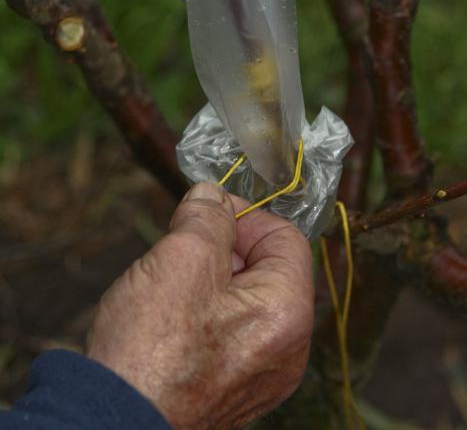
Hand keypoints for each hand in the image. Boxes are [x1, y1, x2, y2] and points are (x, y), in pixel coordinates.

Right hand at [87, 182, 313, 429]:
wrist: (113, 421)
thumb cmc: (150, 349)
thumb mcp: (181, 258)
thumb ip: (207, 217)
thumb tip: (213, 196)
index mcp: (288, 314)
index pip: (286, 238)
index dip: (246, 215)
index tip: (208, 211)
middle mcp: (287, 349)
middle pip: (266, 268)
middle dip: (223, 246)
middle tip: (182, 244)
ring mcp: (261, 373)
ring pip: (244, 297)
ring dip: (209, 276)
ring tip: (169, 281)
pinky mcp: (234, 387)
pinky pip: (230, 330)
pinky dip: (204, 310)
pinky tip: (170, 313)